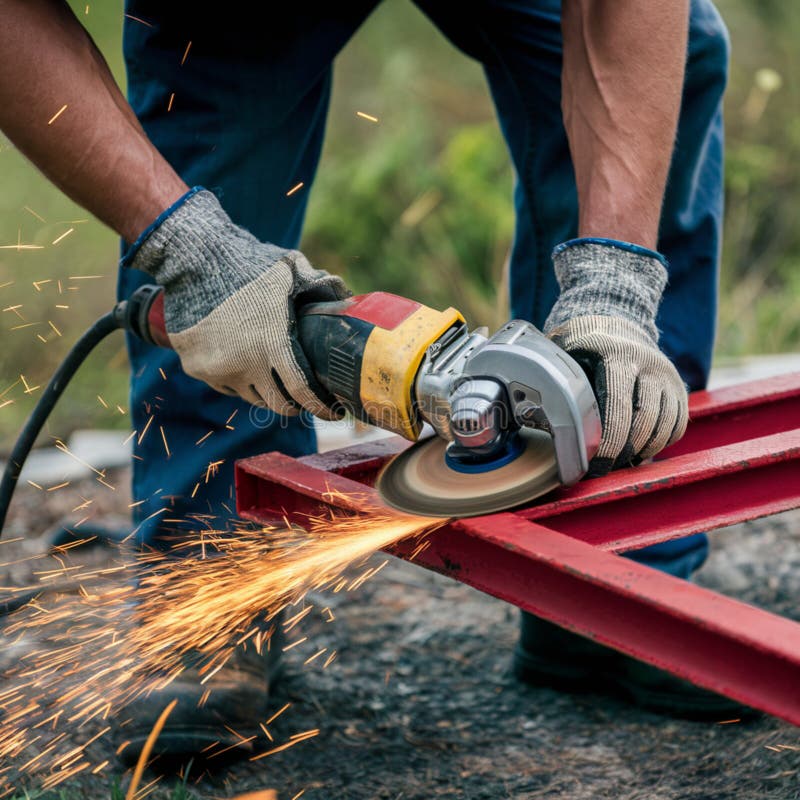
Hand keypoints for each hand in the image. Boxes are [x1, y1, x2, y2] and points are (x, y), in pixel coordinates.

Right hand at [124, 188, 350, 417]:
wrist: (192, 258)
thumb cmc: (248, 263)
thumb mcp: (291, 270)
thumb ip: (320, 287)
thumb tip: (350, 299)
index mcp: (273, 345)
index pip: (303, 393)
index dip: (322, 407)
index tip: (335, 412)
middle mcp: (244, 365)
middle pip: (277, 404)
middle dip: (296, 405)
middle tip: (306, 399)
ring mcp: (217, 369)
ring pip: (250, 396)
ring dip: (267, 392)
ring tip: (277, 378)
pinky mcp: (195, 367)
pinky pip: (225, 384)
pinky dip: (239, 380)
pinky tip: (246, 363)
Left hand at [544, 239, 687, 475]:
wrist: (614, 317)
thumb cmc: (577, 343)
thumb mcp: (558, 351)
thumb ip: (550, 380)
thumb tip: (529, 418)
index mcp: (613, 354)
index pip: (617, 408)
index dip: (605, 442)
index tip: (591, 464)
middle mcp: (647, 362)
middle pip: (643, 422)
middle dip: (622, 453)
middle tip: (602, 468)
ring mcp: (666, 374)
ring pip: (663, 427)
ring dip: (641, 451)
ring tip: (617, 461)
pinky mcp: (678, 386)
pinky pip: (676, 425)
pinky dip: (658, 443)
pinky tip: (636, 449)